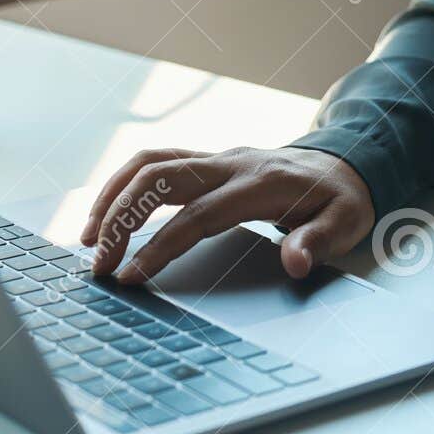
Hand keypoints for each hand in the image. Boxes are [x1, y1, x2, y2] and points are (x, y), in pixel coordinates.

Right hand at [79, 146, 375, 283]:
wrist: (346, 162)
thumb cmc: (341, 199)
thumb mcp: (346, 222)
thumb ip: (319, 241)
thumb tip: (295, 263)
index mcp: (261, 184)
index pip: (198, 216)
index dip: (160, 246)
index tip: (130, 276)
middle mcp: (232, 164)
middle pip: (161, 179)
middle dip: (121, 218)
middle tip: (97, 262)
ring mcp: (217, 158)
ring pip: (151, 162)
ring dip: (113, 195)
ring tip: (88, 237)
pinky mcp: (207, 159)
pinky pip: (158, 161)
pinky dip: (125, 183)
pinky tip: (108, 212)